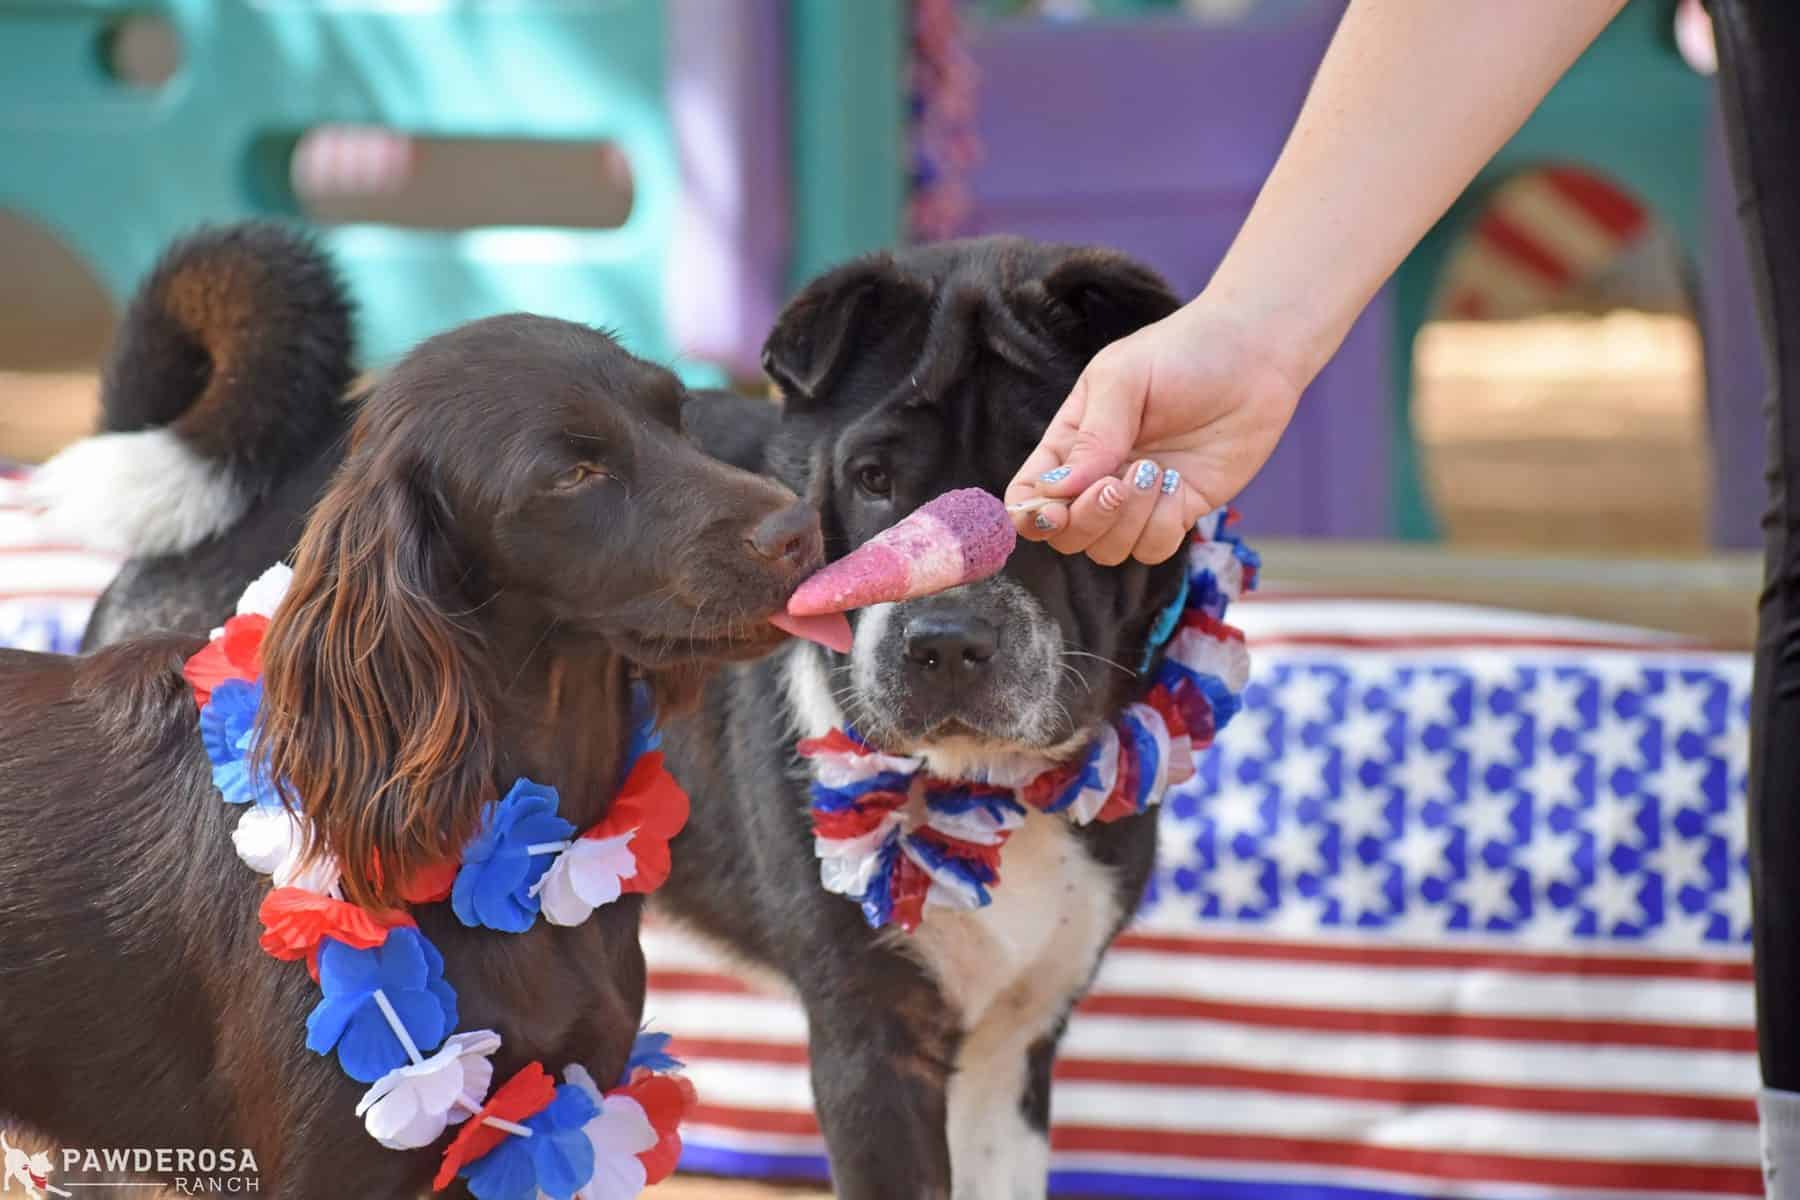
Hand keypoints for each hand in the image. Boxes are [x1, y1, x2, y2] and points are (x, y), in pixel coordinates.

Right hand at [1006, 294, 1304, 564]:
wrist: (1254, 355)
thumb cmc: (1181, 352)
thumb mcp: (1122, 379)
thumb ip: (1092, 436)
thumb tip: (1060, 491)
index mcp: (1070, 443)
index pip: (1028, 494)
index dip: (1030, 515)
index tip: (1054, 508)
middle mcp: (1098, 477)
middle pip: (1066, 535)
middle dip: (1086, 520)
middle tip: (1116, 482)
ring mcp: (1139, 499)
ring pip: (1108, 550)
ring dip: (1128, 520)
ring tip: (1154, 471)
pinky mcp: (1180, 510)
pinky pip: (1154, 548)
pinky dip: (1162, 525)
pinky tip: (1178, 483)